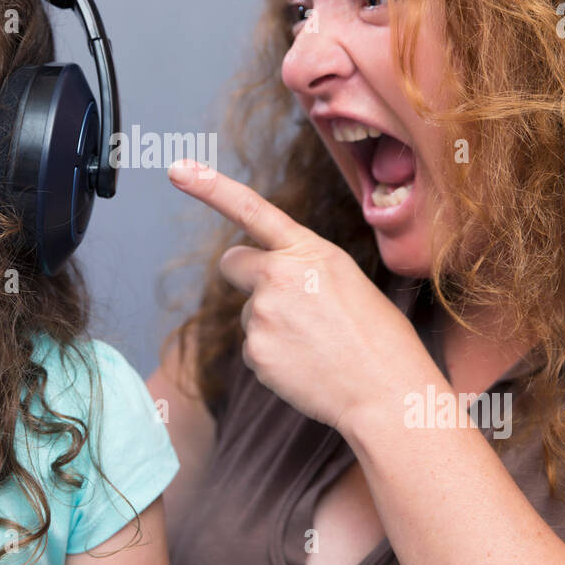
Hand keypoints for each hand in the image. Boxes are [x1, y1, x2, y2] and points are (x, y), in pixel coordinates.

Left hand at [167, 159, 430, 430]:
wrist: (387, 393)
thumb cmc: (377, 336)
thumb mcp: (345, 279)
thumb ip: (301, 268)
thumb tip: (266, 281)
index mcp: (309, 251)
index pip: (251, 209)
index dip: (210, 187)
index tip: (177, 170)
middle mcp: (279, 276)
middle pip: (232, 263)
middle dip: (246, 275)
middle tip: (285, 302)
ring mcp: (263, 316)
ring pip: (250, 314)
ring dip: (274, 326)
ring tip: (318, 345)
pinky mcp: (255, 353)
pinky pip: (254, 349)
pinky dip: (275, 359)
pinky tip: (308, 367)